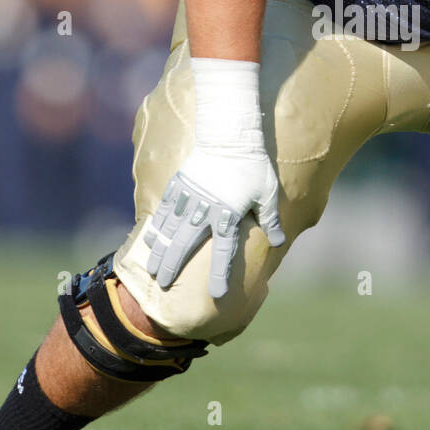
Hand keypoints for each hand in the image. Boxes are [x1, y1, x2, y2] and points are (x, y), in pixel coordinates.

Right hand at [144, 146, 284, 298]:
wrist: (230, 134)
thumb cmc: (253, 165)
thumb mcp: (267, 192)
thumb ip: (270, 219)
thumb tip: (279, 242)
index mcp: (229, 214)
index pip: (224, 252)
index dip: (220, 275)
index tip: (216, 295)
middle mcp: (205, 210)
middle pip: (186, 245)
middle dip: (174, 267)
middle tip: (163, 285)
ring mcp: (189, 197)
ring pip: (170, 230)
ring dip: (160, 251)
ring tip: (151, 270)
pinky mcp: (179, 184)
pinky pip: (164, 211)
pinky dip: (156, 227)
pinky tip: (150, 241)